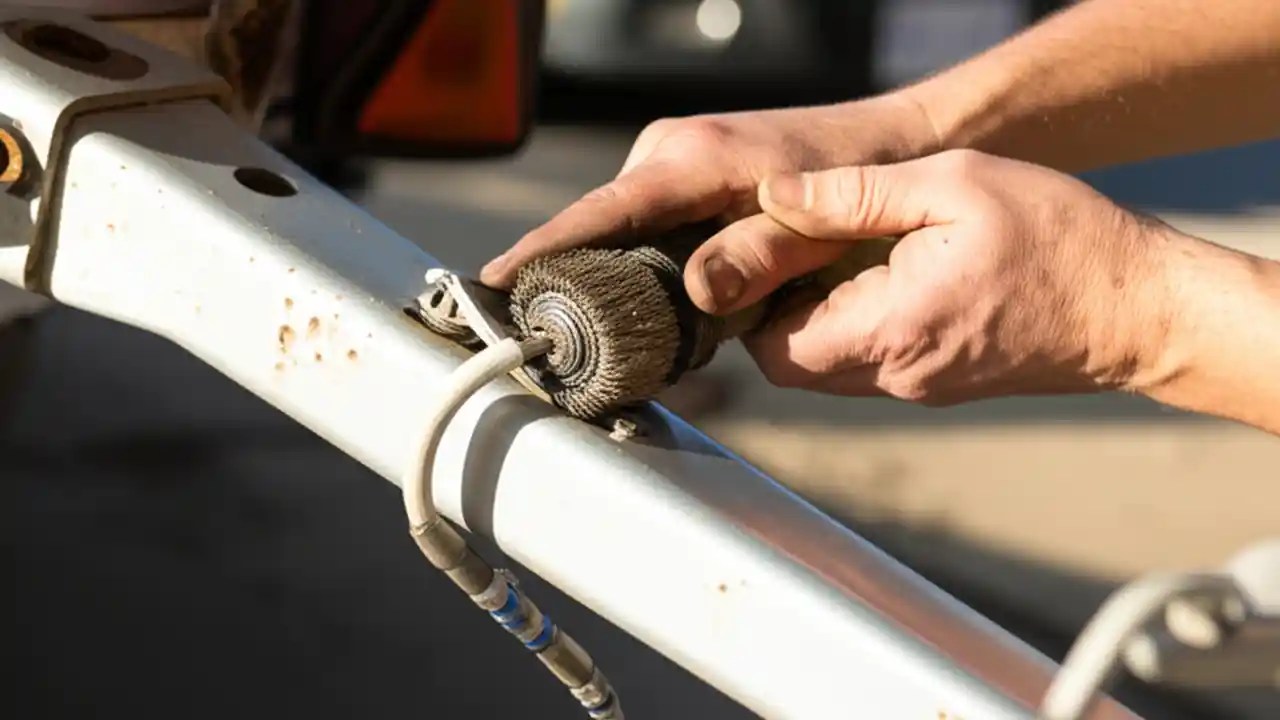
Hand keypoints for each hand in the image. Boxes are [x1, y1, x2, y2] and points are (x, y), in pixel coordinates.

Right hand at [479, 92, 940, 288]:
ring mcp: (676, 163)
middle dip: (576, 277)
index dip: (541, 251)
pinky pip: (649, 225)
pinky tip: (654, 299)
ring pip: (626, 230)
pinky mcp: (689, 178)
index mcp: (689, 159)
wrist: (895, 143)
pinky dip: (646, 260)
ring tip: (600, 328)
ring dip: (617, 273)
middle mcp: (670, 152)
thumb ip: (754, 259)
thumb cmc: (858, 176)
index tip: (491, 283)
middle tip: (554, 336)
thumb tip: (696, 296)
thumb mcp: (808, 225)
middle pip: (600, 227)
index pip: (596, 213)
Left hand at [743, 149, 1177, 405]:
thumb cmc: (1056, 237)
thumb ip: (853, 195)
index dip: (752, 302)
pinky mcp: (938, 386)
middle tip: (803, 248)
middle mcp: (897, 374)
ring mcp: (918, 389)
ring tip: (846, 256)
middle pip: (789, 365)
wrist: (1139, 310)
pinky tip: (884, 276)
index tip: (772, 251)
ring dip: (815, 317)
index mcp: (891, 329)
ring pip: (825, 368)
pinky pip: (867, 366)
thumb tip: (774, 197)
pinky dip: (854, 327)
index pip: (772, 347)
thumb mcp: (953, 186)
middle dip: (776, 309)